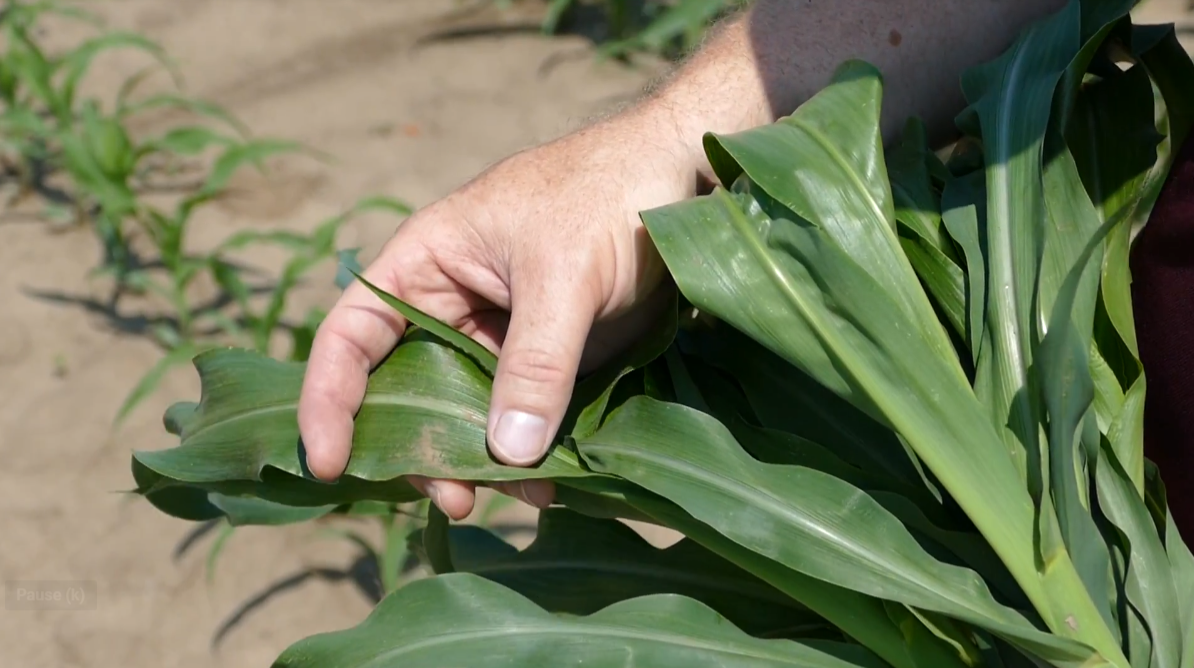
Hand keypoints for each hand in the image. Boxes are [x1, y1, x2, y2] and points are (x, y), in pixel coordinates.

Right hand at [296, 115, 693, 518]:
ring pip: (467, 415)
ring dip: (484, 462)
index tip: (328, 464)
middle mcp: (451, 306)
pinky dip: (532, 454)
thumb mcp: (565, 276)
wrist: (686, 183)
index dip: (328, 400)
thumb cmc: (609, 197)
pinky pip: (522, 417)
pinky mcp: (546, 362)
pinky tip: (556, 482)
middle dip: (421, 449)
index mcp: (426, 264)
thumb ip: (536, 363)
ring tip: (526, 496)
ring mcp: (500, 337)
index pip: (350, 336)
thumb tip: (507, 454)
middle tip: (454, 497)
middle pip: (405, 392)